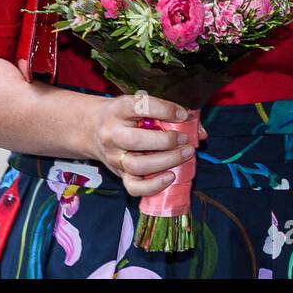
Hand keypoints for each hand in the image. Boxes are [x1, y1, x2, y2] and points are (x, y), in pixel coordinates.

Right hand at [86, 92, 207, 197]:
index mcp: (118, 109)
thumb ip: (169, 113)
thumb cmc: (125, 115)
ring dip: (166, 161)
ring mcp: (114, 156)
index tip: (182, 114)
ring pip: (137, 165)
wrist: (92, 128)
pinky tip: (170, 177)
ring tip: (185, 154)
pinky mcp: (119, 174)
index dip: (164, 109)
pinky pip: (134, 187)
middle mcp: (112, 133)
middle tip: (185, 140)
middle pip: (136, 141)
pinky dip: (154, 186)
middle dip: (166, 141)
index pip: (139, 106)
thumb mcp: (139, 105)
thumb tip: (200, 132)